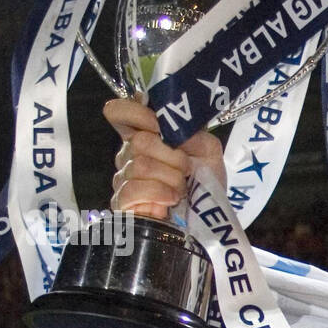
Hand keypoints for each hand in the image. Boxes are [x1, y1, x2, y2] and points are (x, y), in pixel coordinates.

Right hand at [103, 97, 224, 220]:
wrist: (208, 216)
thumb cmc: (204, 180)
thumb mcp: (207, 150)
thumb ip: (191, 132)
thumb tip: (169, 127)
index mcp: (144, 134)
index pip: (119, 112)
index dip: (135, 113)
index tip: (158, 125)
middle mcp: (128, 153)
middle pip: (140, 141)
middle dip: (173, 157)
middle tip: (186, 170)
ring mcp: (123, 178)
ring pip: (140, 166)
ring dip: (171, 179)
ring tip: (181, 189)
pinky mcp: (122, 201)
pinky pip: (132, 190)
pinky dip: (158, 194)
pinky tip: (169, 200)